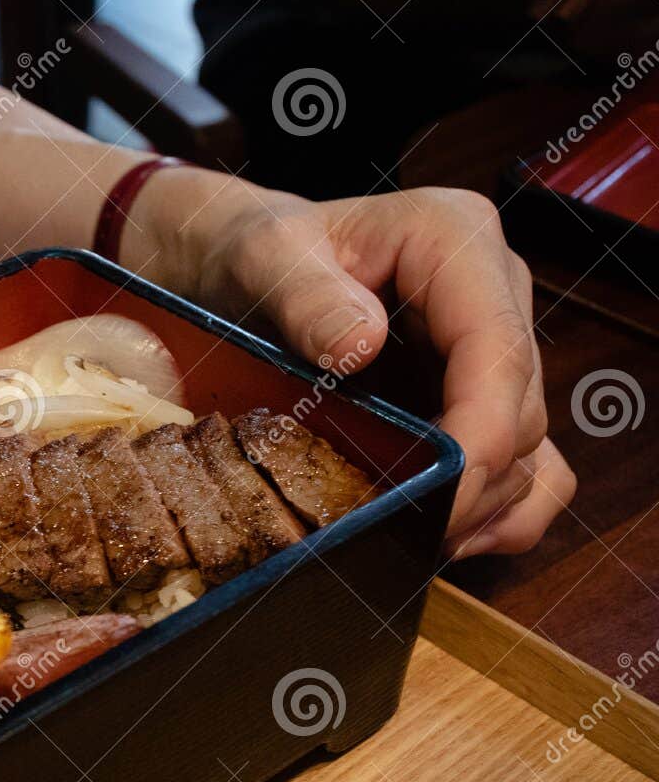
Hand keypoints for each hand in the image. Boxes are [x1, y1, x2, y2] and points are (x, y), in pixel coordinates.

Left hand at [129, 168, 574, 556]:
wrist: (248, 264)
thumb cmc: (260, 253)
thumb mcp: (264, 256)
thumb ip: (306, 296)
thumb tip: (361, 346)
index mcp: (455, 240)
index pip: (496, 349)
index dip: (480, 436)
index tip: (438, 499)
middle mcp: (495, 290)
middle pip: (519, 407)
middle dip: (472, 484)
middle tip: (405, 535)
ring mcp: (495, 346)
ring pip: (531, 445)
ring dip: (484, 505)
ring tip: (416, 541)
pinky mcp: (484, 393)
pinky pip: (530, 463)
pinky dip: (502, 511)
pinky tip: (448, 538)